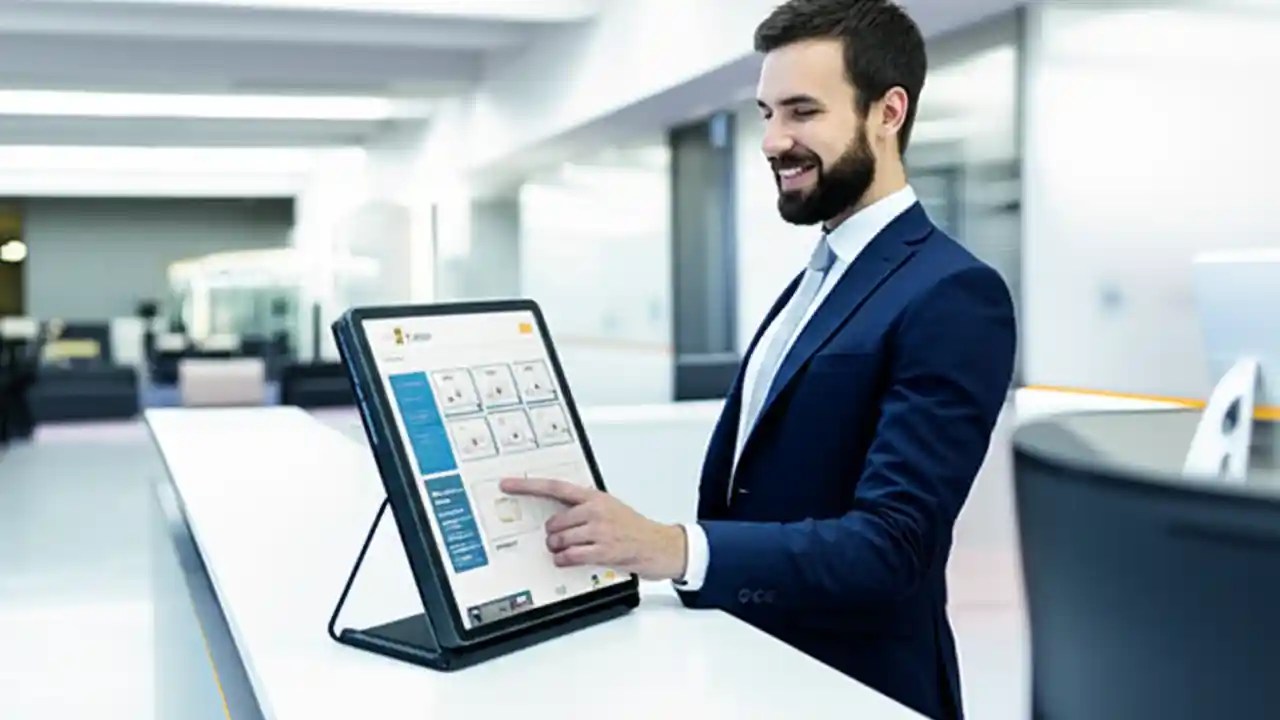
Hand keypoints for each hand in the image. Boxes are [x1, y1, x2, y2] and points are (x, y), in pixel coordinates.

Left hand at [498, 476, 687, 580]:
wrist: (658, 544)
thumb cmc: (633, 527)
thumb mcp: (609, 507)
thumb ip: (584, 506)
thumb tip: (557, 515)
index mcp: (594, 496)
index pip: (555, 487)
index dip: (528, 486)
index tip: (508, 484)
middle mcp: (596, 510)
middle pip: (554, 522)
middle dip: (553, 534)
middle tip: (561, 539)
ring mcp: (600, 530)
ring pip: (560, 540)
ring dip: (558, 549)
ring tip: (568, 550)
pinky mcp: (604, 550)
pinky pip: (571, 555)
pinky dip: (564, 559)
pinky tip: (568, 559)